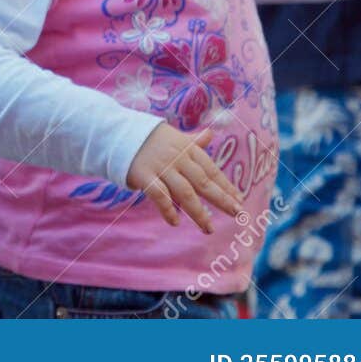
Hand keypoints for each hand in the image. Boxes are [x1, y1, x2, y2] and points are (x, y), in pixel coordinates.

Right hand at [126, 124, 245, 233]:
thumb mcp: (175, 137)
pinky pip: (159, 196)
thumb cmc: (151, 138)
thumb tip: (210, 135)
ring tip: (208, 228)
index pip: (211, 170)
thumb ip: (194, 141)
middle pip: (203, 182)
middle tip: (237, 214)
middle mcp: (178, 158)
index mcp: (187, 149)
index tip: (239, 200)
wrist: (120, 133)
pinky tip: (175, 222)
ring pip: (184, 193)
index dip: (226, 186)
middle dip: (221, 199)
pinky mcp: (144, 176)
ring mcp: (161, 168)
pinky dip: (167, 210)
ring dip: (198, 212)